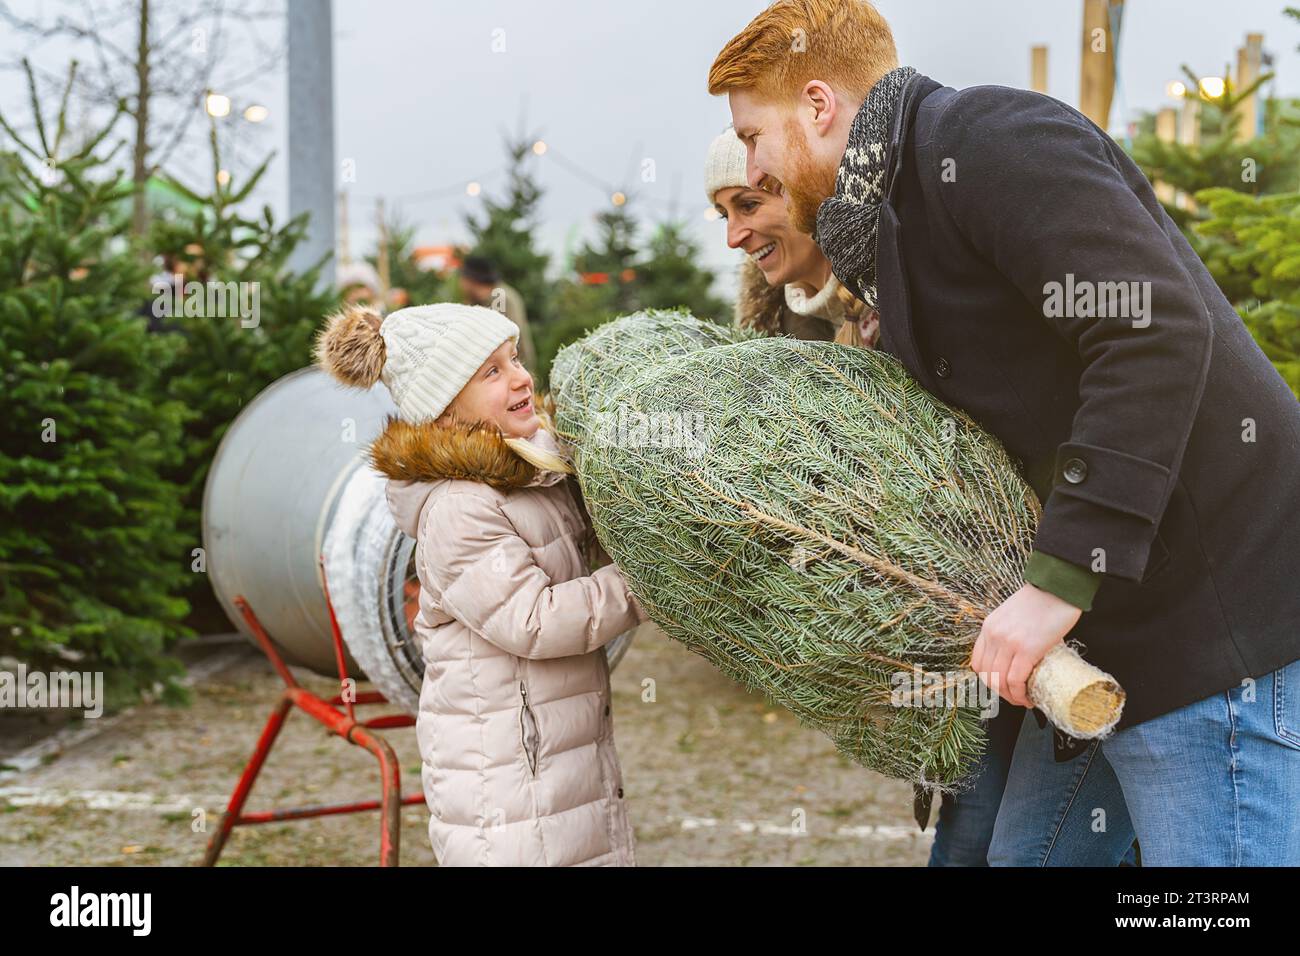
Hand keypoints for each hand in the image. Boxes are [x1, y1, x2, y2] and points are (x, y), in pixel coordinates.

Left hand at [970, 584, 1081, 707]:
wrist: (1059, 587)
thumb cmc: (1043, 599)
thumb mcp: (1013, 615)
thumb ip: (1010, 633)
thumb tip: (1019, 655)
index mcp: (989, 627)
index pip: (977, 662)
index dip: (988, 679)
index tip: (1001, 685)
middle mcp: (994, 635)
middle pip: (986, 675)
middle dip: (999, 692)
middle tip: (1014, 697)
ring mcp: (1008, 643)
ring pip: (999, 681)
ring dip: (1010, 697)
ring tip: (1023, 700)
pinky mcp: (1027, 649)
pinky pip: (1016, 680)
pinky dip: (1020, 694)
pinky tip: (1029, 698)